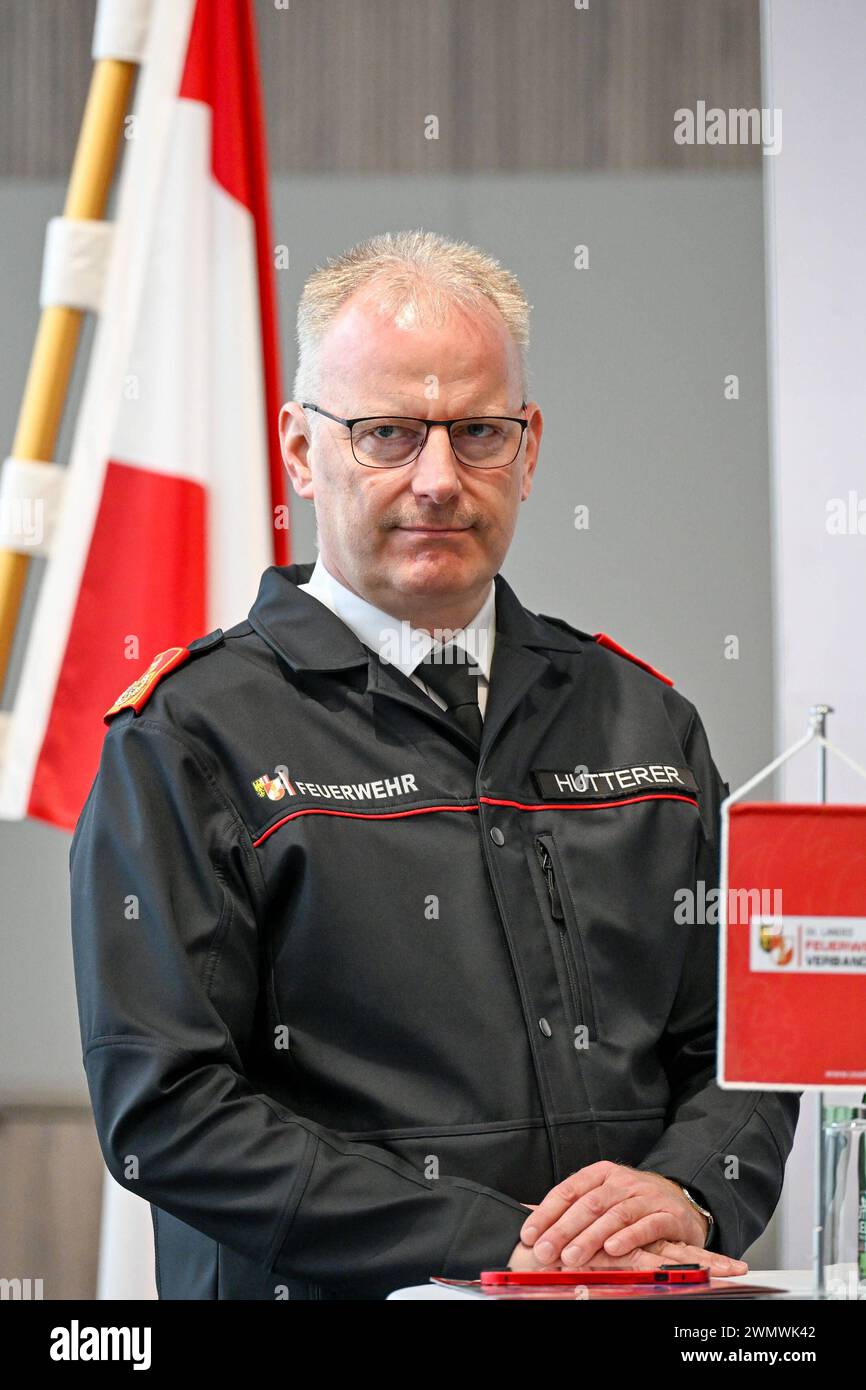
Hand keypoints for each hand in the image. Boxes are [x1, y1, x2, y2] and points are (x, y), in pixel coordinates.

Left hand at [519, 1162, 747, 1277]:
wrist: (681, 1201)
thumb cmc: (632, 1202)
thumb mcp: (601, 1197)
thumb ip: (570, 1208)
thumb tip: (529, 1215)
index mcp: (600, 1174)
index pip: (568, 1190)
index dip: (546, 1213)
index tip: (529, 1235)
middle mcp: (622, 1181)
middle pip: (589, 1204)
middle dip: (564, 1230)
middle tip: (546, 1252)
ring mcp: (646, 1197)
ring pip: (614, 1215)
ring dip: (591, 1237)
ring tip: (572, 1257)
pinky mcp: (668, 1215)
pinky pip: (647, 1225)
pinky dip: (629, 1237)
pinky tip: (613, 1250)